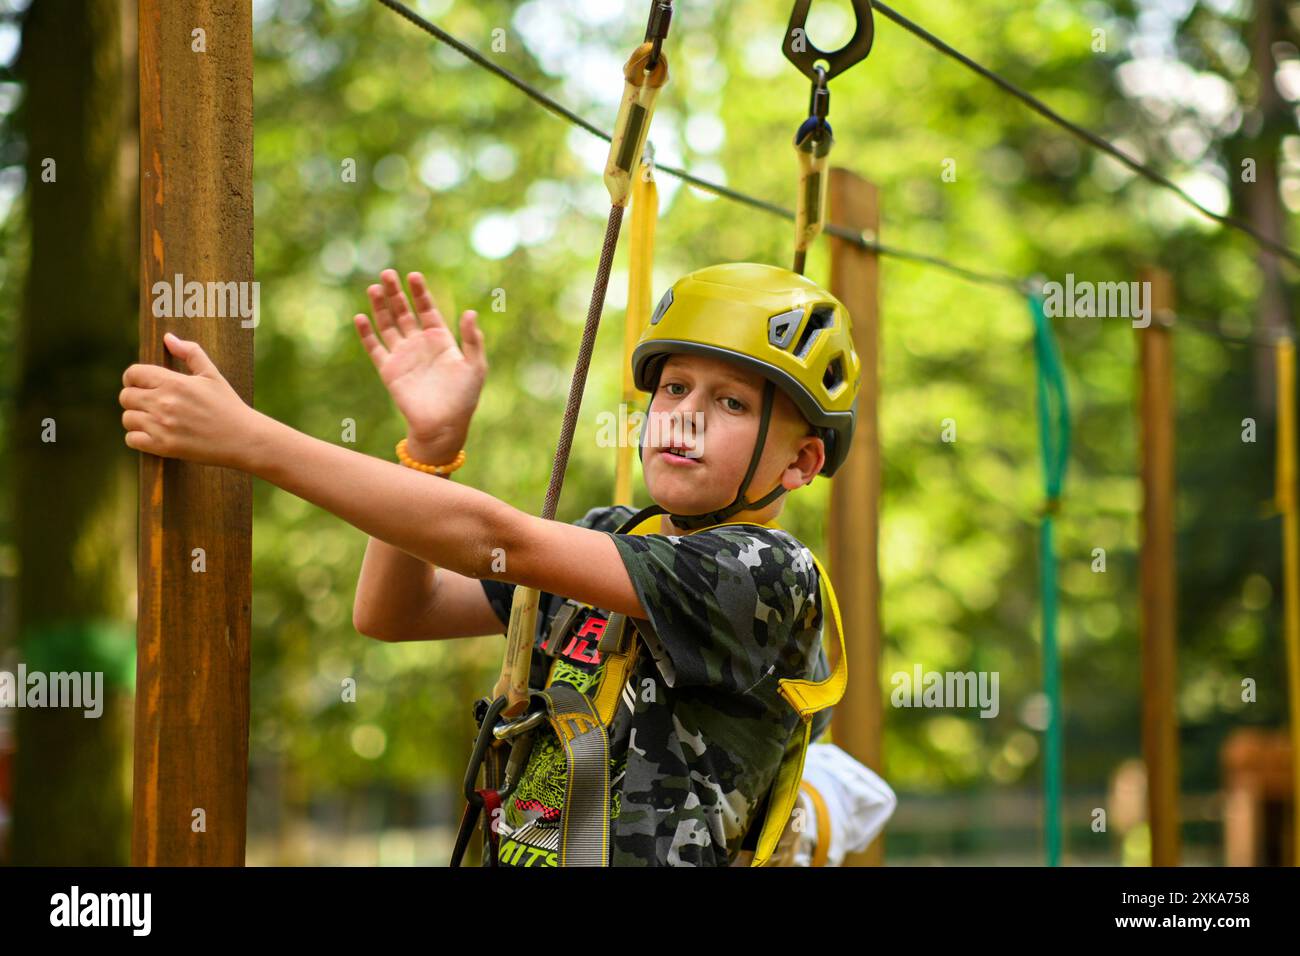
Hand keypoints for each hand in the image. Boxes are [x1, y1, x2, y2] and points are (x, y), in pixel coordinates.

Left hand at [120, 332, 260, 469]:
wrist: (243, 438)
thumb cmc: (228, 405)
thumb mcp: (212, 375)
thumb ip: (190, 352)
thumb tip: (168, 338)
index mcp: (174, 382)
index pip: (133, 374)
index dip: (133, 378)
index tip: (140, 384)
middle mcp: (164, 403)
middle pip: (126, 397)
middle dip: (135, 399)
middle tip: (149, 404)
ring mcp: (162, 426)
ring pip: (127, 418)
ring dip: (137, 419)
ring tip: (153, 420)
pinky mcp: (163, 446)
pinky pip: (132, 439)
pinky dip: (138, 438)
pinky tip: (153, 435)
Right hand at [354, 270, 485, 461]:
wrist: (444, 425)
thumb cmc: (463, 398)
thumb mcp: (475, 366)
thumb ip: (472, 340)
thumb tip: (470, 313)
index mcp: (440, 339)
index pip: (427, 309)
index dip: (420, 293)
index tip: (414, 276)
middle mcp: (419, 344)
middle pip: (404, 312)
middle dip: (396, 293)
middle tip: (387, 273)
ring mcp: (403, 355)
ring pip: (388, 325)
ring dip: (380, 307)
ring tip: (374, 288)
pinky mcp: (389, 370)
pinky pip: (375, 348)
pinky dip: (367, 334)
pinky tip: (361, 317)